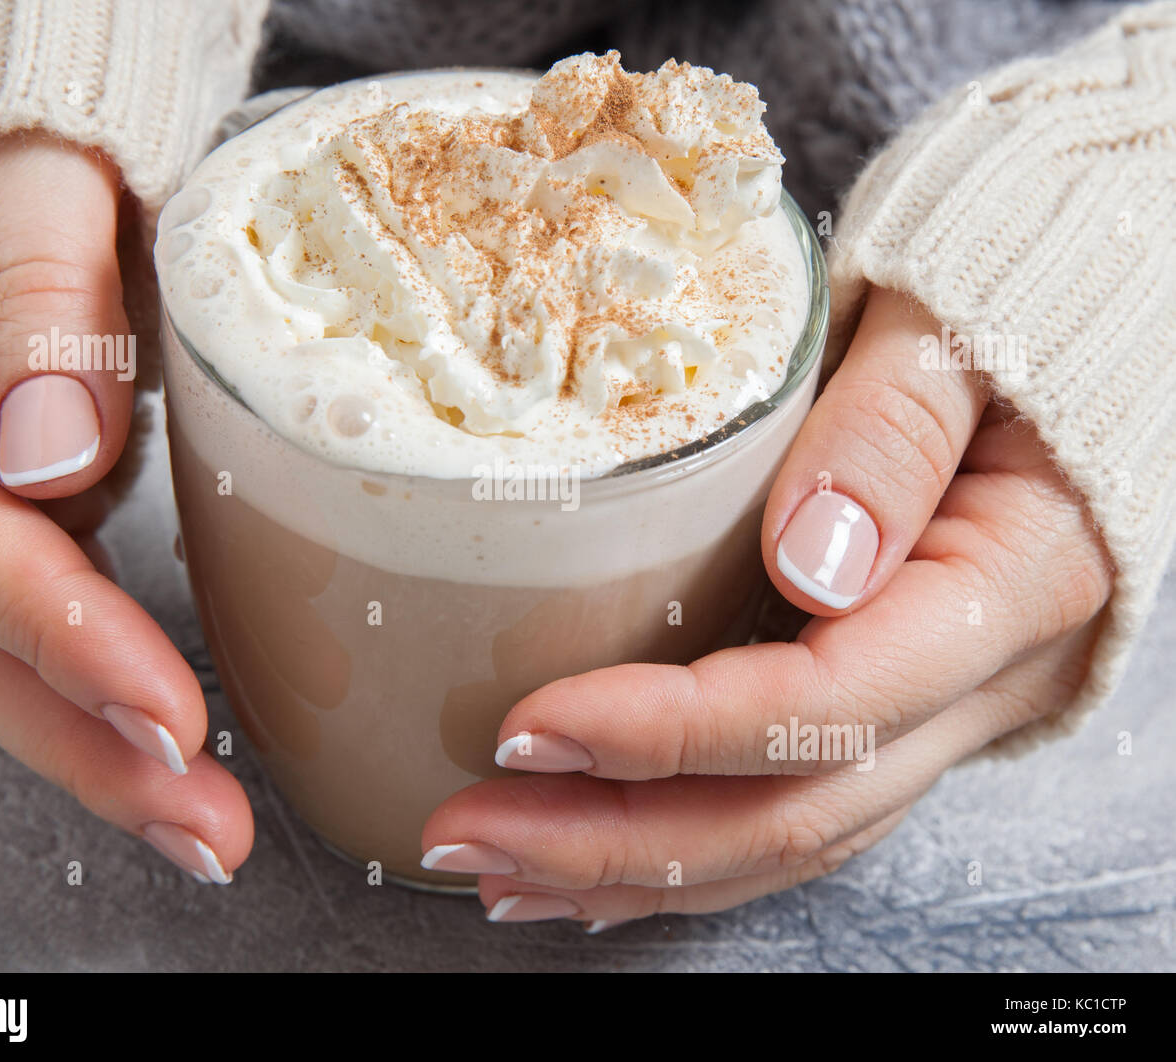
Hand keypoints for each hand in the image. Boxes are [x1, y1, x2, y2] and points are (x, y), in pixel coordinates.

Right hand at [0, 136, 250, 882]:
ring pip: (0, 642)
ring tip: (198, 821)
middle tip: (200, 832)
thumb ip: (36, 283)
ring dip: (99, 743)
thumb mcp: (21, 159)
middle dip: (88, 745)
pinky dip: (100, 677)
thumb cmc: (8, 113)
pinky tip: (162, 731)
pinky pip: (37, 601)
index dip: (63, 636)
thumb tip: (51, 451)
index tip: (168, 716)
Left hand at [421, 286, 1113, 928]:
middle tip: (468, 835)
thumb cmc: (994, 303)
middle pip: (795, 807)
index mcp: (1010, 581)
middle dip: (617, 839)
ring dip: (636, 868)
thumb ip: (891, 429)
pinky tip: (598, 864)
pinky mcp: (900, 705)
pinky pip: (797, 806)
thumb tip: (813, 559)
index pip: (827, 702)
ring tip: (502, 873)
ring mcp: (946, 708)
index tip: (529, 729)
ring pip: (791, 835)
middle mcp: (983, 679)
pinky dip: (688, 849)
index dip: (672, 734)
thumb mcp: (950, 326)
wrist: (1059, 328)